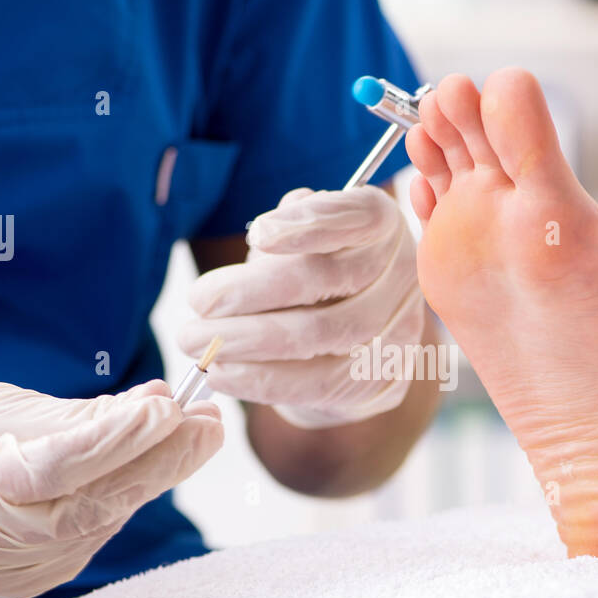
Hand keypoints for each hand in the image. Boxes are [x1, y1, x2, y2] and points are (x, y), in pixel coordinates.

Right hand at [0, 378, 221, 597]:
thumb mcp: (1, 404)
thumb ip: (82, 413)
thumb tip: (162, 403)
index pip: (54, 467)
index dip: (116, 440)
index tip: (171, 408)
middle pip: (89, 505)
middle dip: (160, 461)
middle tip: (210, 424)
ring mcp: (0, 573)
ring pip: (99, 526)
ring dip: (152, 480)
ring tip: (192, 436)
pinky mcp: (20, 587)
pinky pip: (89, 541)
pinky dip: (122, 505)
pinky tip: (146, 471)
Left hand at [180, 186, 423, 427]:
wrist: (360, 341)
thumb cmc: (320, 273)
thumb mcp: (307, 236)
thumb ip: (289, 226)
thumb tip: (264, 242)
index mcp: (380, 224)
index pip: (355, 216)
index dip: (308, 225)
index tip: (258, 235)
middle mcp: (399, 273)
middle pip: (328, 279)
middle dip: (254, 291)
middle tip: (199, 300)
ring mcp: (396, 329)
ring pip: (320, 334)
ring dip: (248, 340)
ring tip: (198, 342)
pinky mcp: (379, 379)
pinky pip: (316, 381)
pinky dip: (262, 379)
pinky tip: (224, 373)